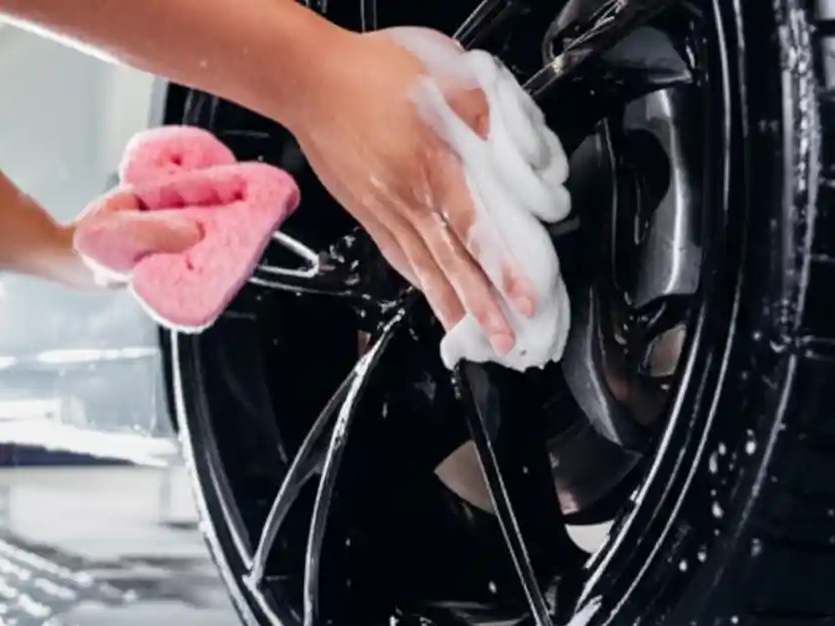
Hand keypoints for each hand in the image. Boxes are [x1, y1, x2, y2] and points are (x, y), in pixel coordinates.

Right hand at [282, 29, 537, 354]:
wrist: (309, 81)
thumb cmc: (368, 74)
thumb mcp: (440, 78)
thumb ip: (479, 114)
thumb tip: (508, 143)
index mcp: (431, 169)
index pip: (476, 232)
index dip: (503, 270)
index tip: (525, 299)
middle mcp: (408, 201)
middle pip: (451, 266)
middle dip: (481, 309)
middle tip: (505, 341)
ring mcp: (384, 211)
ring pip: (424, 269)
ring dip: (450, 306)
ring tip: (470, 339)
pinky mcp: (367, 211)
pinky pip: (398, 255)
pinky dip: (418, 281)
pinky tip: (432, 298)